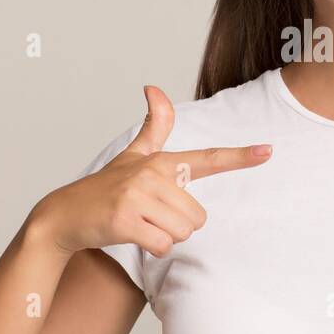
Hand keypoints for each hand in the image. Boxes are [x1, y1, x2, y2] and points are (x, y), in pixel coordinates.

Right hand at [32, 85, 272, 256]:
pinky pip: (162, 244)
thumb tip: (153, 86)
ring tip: (140, 224)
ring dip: (164, 238)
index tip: (268, 150)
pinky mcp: (125, 219)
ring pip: (181, 232)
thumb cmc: (106, 186)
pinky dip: (151, 248)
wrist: (65, 214)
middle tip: (150, 217)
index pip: (208, 158)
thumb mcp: (132, 155)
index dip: (241, 156)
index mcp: (161, 161)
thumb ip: (153, 127)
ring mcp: (137, 195)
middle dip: (177, 226)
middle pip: (197, 218)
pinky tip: (132, 235)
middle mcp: (152, 174)